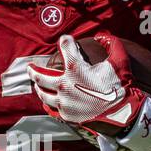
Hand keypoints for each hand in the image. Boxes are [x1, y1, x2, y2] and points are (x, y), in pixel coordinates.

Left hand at [27, 34, 148, 134]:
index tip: (66, 41)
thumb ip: (112, 44)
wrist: (120, 113)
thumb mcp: (119, 61)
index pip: (64, 46)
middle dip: (32, 70)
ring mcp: (63, 101)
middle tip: (30, 67)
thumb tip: (103, 37)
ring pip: (43, 94)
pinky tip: (48, 101)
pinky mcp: (66, 114)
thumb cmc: (119, 86)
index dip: (65, 41)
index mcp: (75, 68)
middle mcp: (64, 84)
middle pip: (40, 76)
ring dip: (38, 87)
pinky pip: (51, 108)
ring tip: (36, 85)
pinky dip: (48, 103)